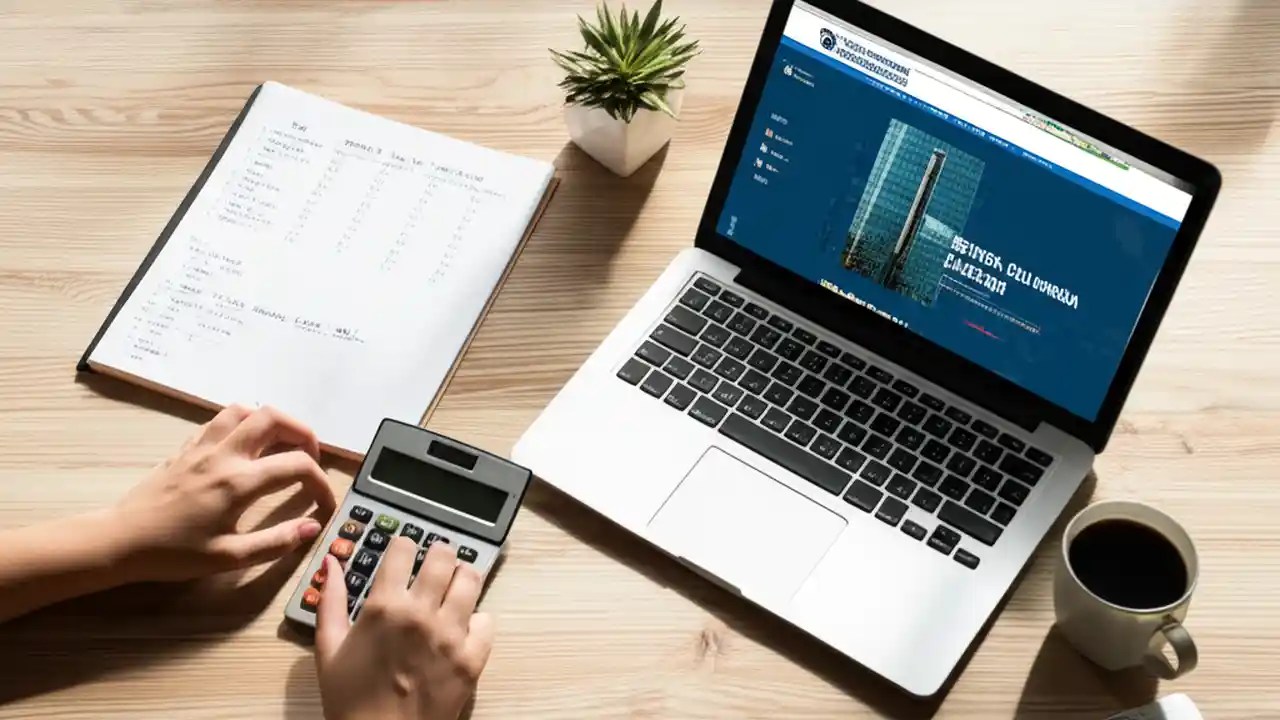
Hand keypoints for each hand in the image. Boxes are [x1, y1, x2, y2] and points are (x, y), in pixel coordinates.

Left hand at [108, 404, 336, 582]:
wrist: (120, 541)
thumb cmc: (173, 553)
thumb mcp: (228, 557)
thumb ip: (276, 542)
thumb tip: (311, 527)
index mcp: (238, 483)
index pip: (297, 466)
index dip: (321, 483)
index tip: (324, 504)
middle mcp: (223, 455)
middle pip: (274, 418)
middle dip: (303, 433)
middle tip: (311, 458)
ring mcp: (202, 446)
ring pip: (245, 410)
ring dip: (272, 422)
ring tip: (280, 446)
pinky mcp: (186, 447)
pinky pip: (220, 420)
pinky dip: (243, 424)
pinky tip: (245, 447)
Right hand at [315, 539, 493, 719]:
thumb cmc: (349, 700)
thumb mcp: (328, 649)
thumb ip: (330, 600)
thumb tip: (331, 561)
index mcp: (384, 607)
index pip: (404, 548)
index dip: (403, 546)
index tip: (403, 552)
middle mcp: (422, 614)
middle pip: (444, 556)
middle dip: (438, 554)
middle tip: (434, 563)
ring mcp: (451, 636)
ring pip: (471, 580)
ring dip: (462, 577)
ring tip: (453, 585)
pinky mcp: (473, 659)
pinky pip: (487, 621)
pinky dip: (478, 619)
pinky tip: (464, 625)